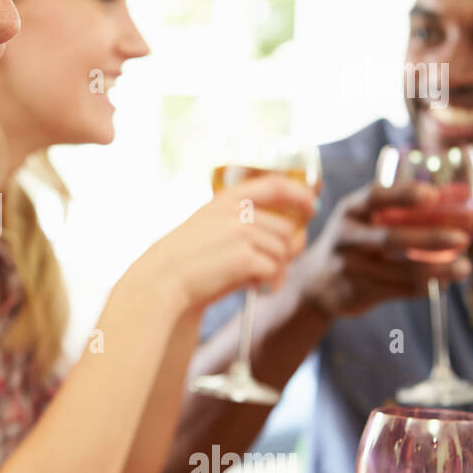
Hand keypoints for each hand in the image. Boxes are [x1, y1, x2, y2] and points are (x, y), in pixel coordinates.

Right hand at [123, 175, 316, 311]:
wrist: (161, 279)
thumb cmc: (188, 260)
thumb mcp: (212, 228)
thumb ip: (248, 226)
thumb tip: (297, 237)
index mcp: (226, 200)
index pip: (275, 184)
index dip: (299, 193)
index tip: (311, 205)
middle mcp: (235, 212)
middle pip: (287, 229)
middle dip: (288, 251)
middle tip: (273, 268)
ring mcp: (240, 232)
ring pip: (284, 251)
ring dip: (277, 270)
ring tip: (257, 280)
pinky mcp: (243, 257)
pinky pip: (274, 269)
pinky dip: (270, 283)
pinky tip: (253, 288)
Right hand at [294, 182, 471, 318]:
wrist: (315, 282)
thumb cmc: (355, 241)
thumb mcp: (366, 217)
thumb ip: (405, 206)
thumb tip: (462, 193)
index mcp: (350, 211)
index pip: (375, 197)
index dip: (403, 195)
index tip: (432, 195)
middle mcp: (345, 238)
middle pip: (389, 239)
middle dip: (428, 238)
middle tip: (461, 238)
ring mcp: (349, 267)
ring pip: (401, 272)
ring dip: (437, 270)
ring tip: (464, 267)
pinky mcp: (357, 292)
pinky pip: (400, 291)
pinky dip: (427, 287)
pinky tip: (444, 282)